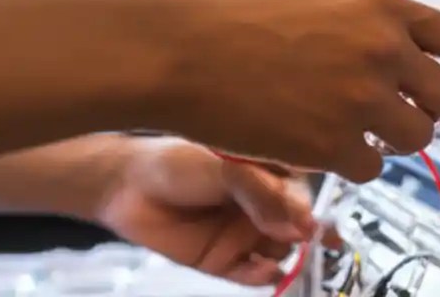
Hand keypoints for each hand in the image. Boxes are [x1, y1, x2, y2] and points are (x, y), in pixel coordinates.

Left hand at [97, 138, 314, 286]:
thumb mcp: (227, 167)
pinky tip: (266, 271)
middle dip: (305, 234)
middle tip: (304, 240)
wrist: (128, 187)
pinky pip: (253, 275)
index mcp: (269, 176)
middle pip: (298, 225)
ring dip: (288, 255)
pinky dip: (264, 276)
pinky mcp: (225, 262)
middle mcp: (264, 206)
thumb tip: (297, 226)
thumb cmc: (181, 164)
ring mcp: (245, 236)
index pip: (301, 192)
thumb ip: (262, 193)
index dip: (307, 206)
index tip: (311, 219)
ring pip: (281, 251)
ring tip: (281, 253)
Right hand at [154, 0, 439, 182]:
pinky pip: (373, 167)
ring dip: (393, 141)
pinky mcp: (333, 145)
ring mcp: (361, 100)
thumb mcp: (321, 0)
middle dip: (426, 110)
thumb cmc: (233, 20)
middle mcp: (383, 51)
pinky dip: (354, 164)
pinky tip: (321, 146)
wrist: (178, 50)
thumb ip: (371, 26)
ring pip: (417, 138)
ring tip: (352, 130)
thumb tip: (411, 54)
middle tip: (396, 114)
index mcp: (381, 8)